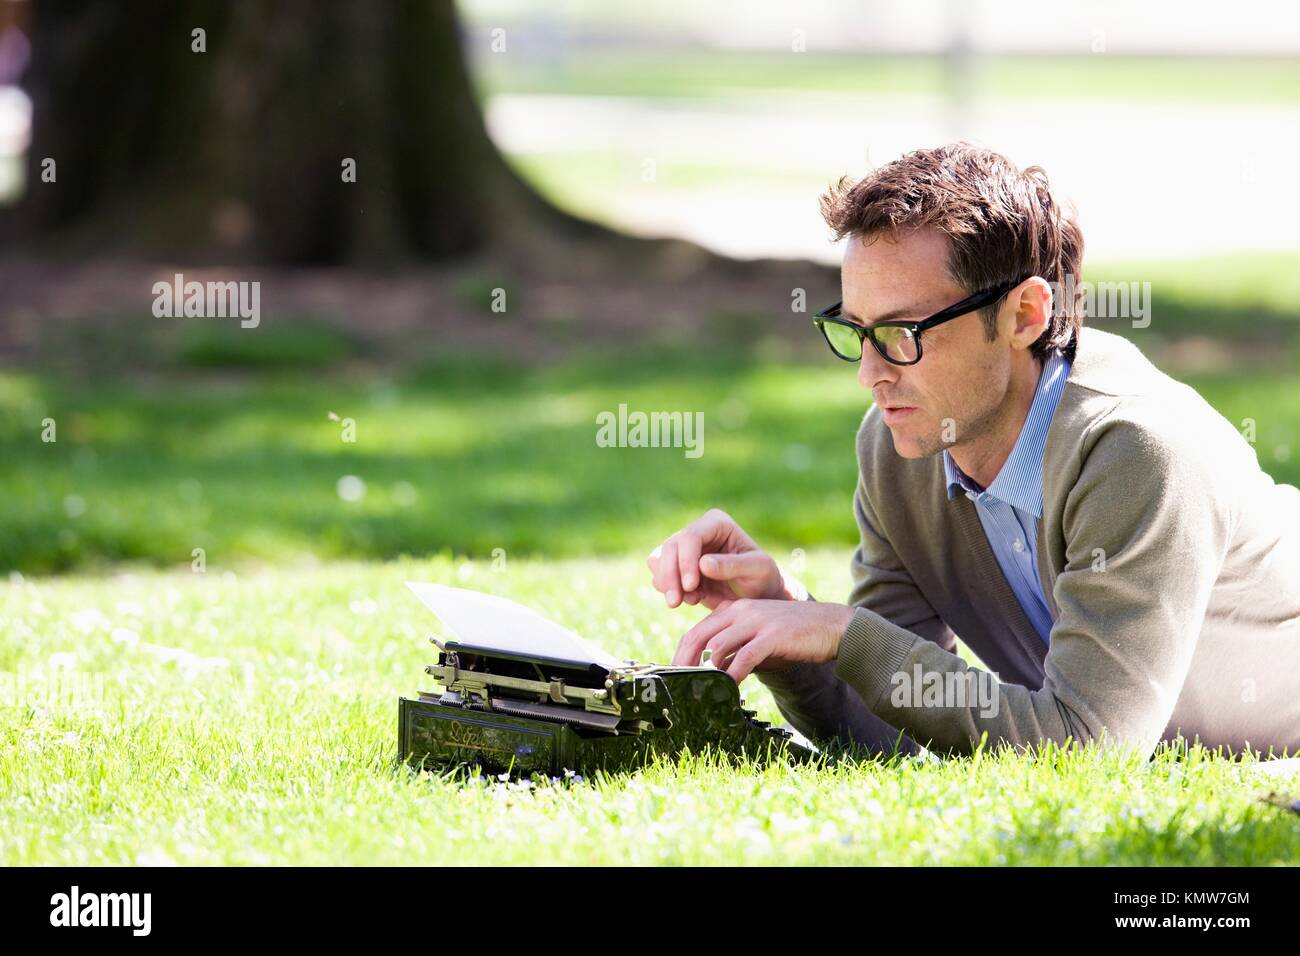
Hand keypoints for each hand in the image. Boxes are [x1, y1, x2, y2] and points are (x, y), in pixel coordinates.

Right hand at [646, 508, 800, 610]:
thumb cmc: (762, 578)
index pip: (690, 536)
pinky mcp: (677, 567)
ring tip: (691, 600)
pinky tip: (691, 600)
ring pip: (658, 560)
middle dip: (670, 576)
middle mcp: (697, 531)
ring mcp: (684, 549)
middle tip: (676, 603)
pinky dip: (669, 590)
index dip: (686, 560)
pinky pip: (659, 575)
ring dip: (668, 583)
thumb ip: (732, 565)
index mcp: (717, 523)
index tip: (690, 586)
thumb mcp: (758, 570)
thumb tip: (703, 564)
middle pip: (669, 547)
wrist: (757, 595)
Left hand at [671, 598, 855, 683]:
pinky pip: (744, 656)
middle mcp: (742, 611)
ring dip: (707, 672)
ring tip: (701, 691)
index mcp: (735, 608)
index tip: (675, 674)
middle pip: (700, 636)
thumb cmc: (795, 635)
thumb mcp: (759, 634)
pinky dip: (732, 675)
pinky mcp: (773, 635)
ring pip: (718, 646)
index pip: (697, 630)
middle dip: (684, 663)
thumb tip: (714, 670)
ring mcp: (757, 621)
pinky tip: (729, 689)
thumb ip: (737, 645)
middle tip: (678, 685)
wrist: (833, 625)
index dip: (681, 653)